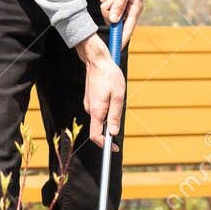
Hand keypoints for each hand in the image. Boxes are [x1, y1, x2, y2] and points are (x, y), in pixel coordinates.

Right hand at [74, 34, 125, 149]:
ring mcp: (89, 104)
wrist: (97, 60)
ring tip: (117, 95)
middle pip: (100, 127)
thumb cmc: (110, 76)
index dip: (105, 145)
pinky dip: (107, 107)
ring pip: (101, 117)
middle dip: (111, 126)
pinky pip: (99, 110)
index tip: (115, 149)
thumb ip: (115, 116)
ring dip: (110, 114)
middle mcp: (90, 109)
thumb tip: (113, 133)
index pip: (96, 135)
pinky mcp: (90, 99)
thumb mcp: (118, 96)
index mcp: (96, 110)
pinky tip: (112, 93)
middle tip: (121, 109)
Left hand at [100, 0, 153, 40]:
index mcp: (134, 8)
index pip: (127, 29)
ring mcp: (120, 1)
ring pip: (105, 5)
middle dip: (108, 6)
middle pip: (110, 17)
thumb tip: (114, 20)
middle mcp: (127, 7)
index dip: (121, 39)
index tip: (115, 49)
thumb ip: (119, 4)